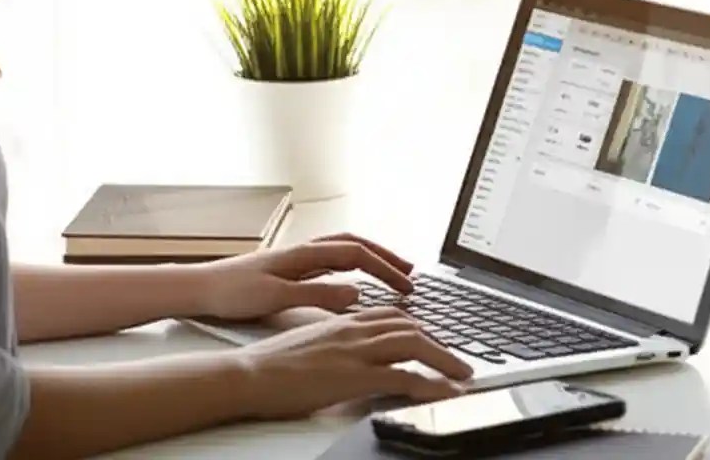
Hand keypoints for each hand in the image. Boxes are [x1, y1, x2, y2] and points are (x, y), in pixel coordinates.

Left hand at [193, 233, 414, 320]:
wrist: (199, 288)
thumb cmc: (232, 293)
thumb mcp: (277, 298)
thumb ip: (318, 296)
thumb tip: (357, 293)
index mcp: (306, 255)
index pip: (358, 255)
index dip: (386, 269)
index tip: (406, 287)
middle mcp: (305, 251)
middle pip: (356, 244)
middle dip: (386, 257)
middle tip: (410, 274)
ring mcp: (298, 258)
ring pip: (345, 249)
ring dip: (371, 257)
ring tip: (390, 272)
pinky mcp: (290, 268)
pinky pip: (332, 260)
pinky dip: (352, 265)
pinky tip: (353, 280)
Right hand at [234, 307, 472, 418]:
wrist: (247, 374)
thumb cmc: (269, 366)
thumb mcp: (308, 344)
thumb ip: (333, 344)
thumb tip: (344, 356)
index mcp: (342, 321)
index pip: (391, 315)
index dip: (417, 326)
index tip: (431, 337)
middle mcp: (354, 329)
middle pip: (410, 326)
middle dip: (438, 342)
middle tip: (455, 360)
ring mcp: (356, 350)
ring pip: (415, 344)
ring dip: (445, 360)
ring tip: (462, 375)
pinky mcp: (356, 375)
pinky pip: (405, 377)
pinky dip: (432, 385)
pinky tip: (445, 393)